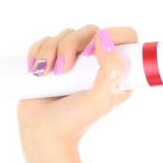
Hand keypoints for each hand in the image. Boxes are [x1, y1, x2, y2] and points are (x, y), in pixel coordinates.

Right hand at [17, 25, 137, 152]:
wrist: (43, 131)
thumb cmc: (74, 121)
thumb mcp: (100, 98)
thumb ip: (111, 69)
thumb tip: (103, 37)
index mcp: (118, 75)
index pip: (126, 38)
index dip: (111, 35)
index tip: (91, 53)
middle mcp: (99, 66)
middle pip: (91, 31)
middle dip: (71, 45)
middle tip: (64, 69)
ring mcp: (76, 62)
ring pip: (66, 34)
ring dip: (51, 51)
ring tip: (47, 75)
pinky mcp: (54, 61)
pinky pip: (46, 40)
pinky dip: (38, 52)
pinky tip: (36, 72)